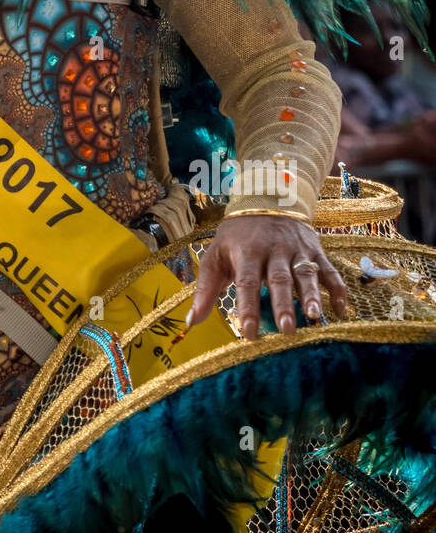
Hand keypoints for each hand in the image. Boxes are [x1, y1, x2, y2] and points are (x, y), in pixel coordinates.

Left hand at [186, 215, 347, 340]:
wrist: (265, 199)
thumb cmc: (237, 236)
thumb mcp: (215, 255)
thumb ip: (205, 288)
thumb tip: (191, 323)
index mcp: (247, 251)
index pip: (247, 282)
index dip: (248, 307)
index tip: (249, 333)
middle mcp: (274, 250)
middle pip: (279, 279)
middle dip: (283, 305)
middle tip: (287, 330)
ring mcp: (297, 249)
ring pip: (306, 273)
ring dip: (312, 295)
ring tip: (315, 316)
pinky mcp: (315, 250)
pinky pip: (329, 270)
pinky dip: (338, 289)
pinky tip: (341, 311)